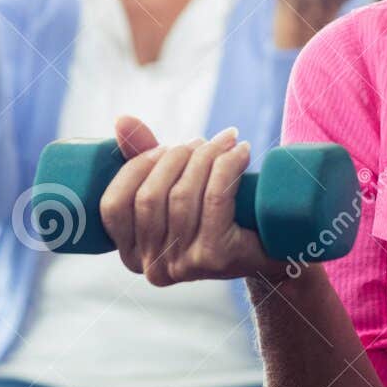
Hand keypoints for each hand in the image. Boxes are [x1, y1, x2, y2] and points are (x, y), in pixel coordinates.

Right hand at [98, 115, 282, 285]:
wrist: (273, 247)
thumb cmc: (217, 213)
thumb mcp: (175, 186)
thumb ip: (143, 157)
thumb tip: (121, 119)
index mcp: (132, 253)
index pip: (113, 206)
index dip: (136, 167)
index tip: (165, 146)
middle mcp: (153, 266)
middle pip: (149, 198)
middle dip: (175, 158)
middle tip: (201, 142)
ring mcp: (183, 266)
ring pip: (182, 197)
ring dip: (204, 157)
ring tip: (223, 141)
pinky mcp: (216, 258)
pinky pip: (214, 200)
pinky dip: (227, 166)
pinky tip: (240, 151)